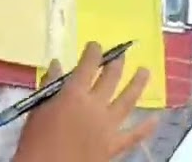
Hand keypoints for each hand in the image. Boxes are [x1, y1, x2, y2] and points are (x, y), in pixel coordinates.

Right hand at [14, 43, 156, 161]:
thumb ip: (49, 86)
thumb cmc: (36, 140)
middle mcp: (95, 105)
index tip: (96, 45)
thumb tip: (55, 65)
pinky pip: (134, 134)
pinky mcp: (114, 145)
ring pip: (127, 100)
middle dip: (116, 63)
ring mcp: (108, 125)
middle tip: (122, 54)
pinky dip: (146, 127)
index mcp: (74, 94)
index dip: (93, 52)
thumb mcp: (37, 109)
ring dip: (137, 84)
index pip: (87, 65)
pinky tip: (155, 118)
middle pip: (110, 79)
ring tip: (145, 71)